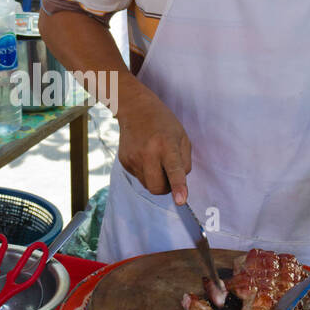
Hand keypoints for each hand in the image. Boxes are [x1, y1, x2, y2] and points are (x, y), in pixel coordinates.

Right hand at [117, 87, 191, 201]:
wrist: (135, 109)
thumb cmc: (164, 123)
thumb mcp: (182, 137)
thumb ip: (185, 162)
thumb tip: (178, 184)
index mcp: (166, 145)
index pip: (174, 169)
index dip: (178, 186)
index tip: (181, 200)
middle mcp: (147, 153)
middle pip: (157, 188)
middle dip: (166, 188)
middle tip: (169, 173)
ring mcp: (133, 158)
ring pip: (148, 185)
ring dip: (155, 178)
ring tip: (156, 158)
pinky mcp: (124, 162)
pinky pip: (139, 178)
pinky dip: (145, 172)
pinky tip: (145, 155)